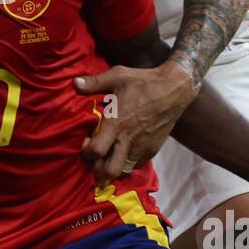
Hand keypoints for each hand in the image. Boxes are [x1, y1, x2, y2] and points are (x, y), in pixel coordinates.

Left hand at [74, 59, 197, 183]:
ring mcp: (142, 147)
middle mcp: (128, 140)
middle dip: (97, 170)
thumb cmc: (143, 82)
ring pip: (123, 172)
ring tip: (109, 156)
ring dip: (112, 168)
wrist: (174, 89)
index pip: (96, 151)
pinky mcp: (153, 149)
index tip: (87, 141)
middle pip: (109, 171)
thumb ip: (94, 82)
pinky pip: (136, 165)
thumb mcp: (117, 76)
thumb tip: (74, 83)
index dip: (86, 151)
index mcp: (116, 124)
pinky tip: (123, 151)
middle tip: (95, 158)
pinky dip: (127, 163)